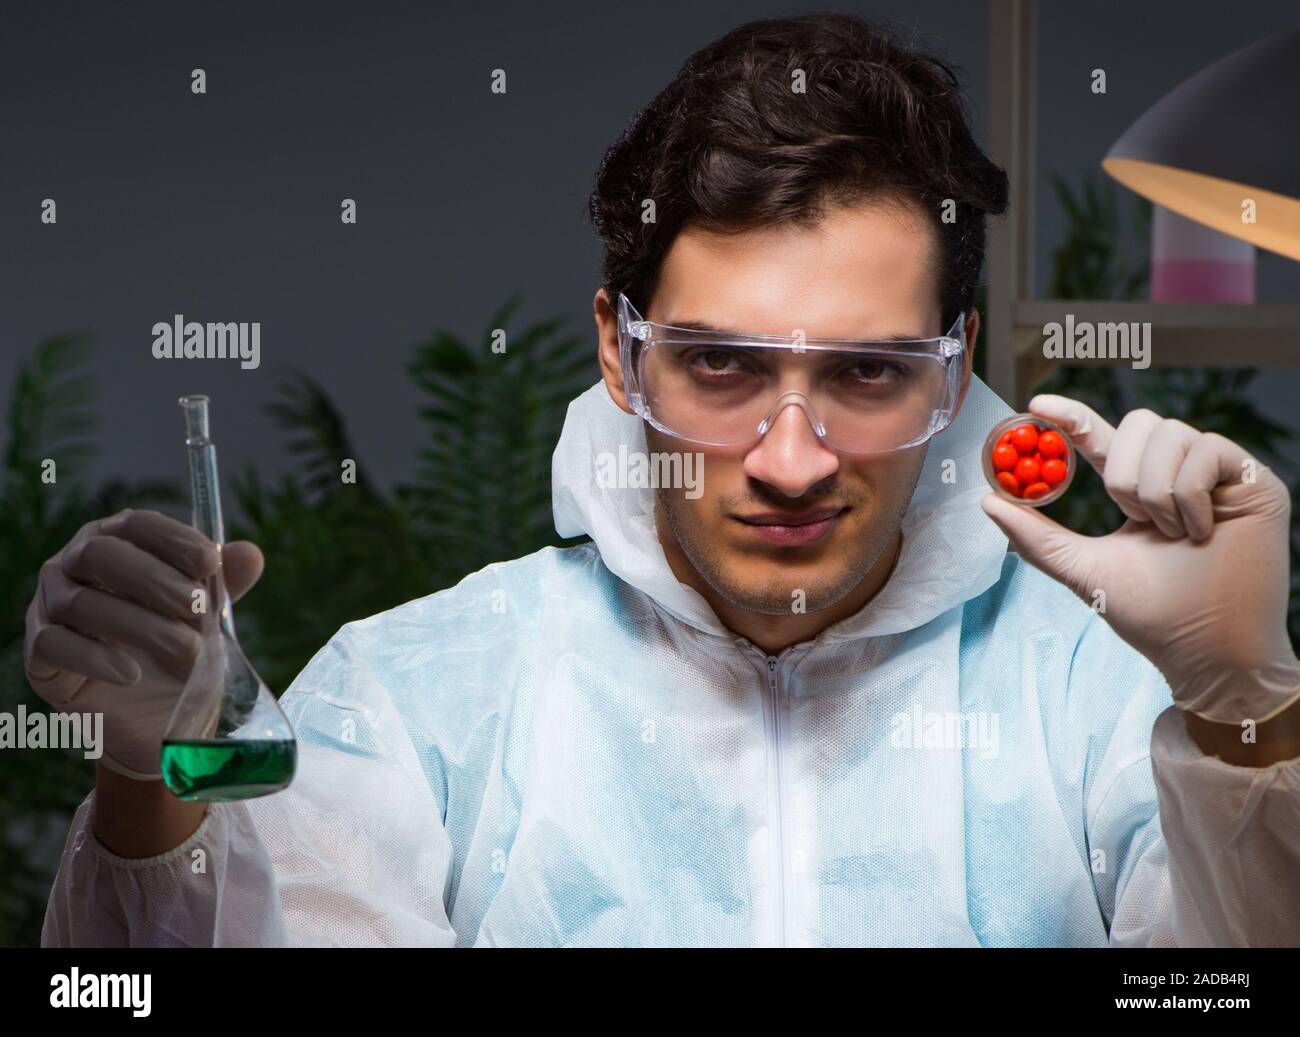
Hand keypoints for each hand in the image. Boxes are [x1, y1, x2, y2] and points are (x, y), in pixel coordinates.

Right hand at [23, 509, 263, 778]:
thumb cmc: (180, 649)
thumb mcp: (208, 617)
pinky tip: (132, 673)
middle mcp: (74, 566)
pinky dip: (96, 658)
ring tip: (186, 650)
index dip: (173, 539)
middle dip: (154, 579)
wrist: (161, 716)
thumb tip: (250, 554)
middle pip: (100, 554)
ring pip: (80, 603)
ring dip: (140, 626)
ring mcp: (49, 608)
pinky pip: (53, 645)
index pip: (137, 524)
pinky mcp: (39, 654)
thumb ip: (224, 585)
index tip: (211, 564)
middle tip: (197, 608)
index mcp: (117, 542)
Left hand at [979, 394, 1299, 726]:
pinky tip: (1203, 531)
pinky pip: (1206, 451)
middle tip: (1135, 517)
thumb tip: (986, 501)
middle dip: (1124, 474)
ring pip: (1169, 434)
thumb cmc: (1150, 614)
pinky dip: (1191, 495)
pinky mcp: (1253, 479)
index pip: (1101, 438)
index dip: (1070, 416)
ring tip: (1174, 534)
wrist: (1205, 649)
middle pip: (1138, 423)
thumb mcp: (1082, 568)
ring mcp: (1216, 473)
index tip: (1035, 407)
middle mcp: (1177, 472)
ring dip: (1157, 492)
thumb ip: (1036, 535)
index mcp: (1139, 488)